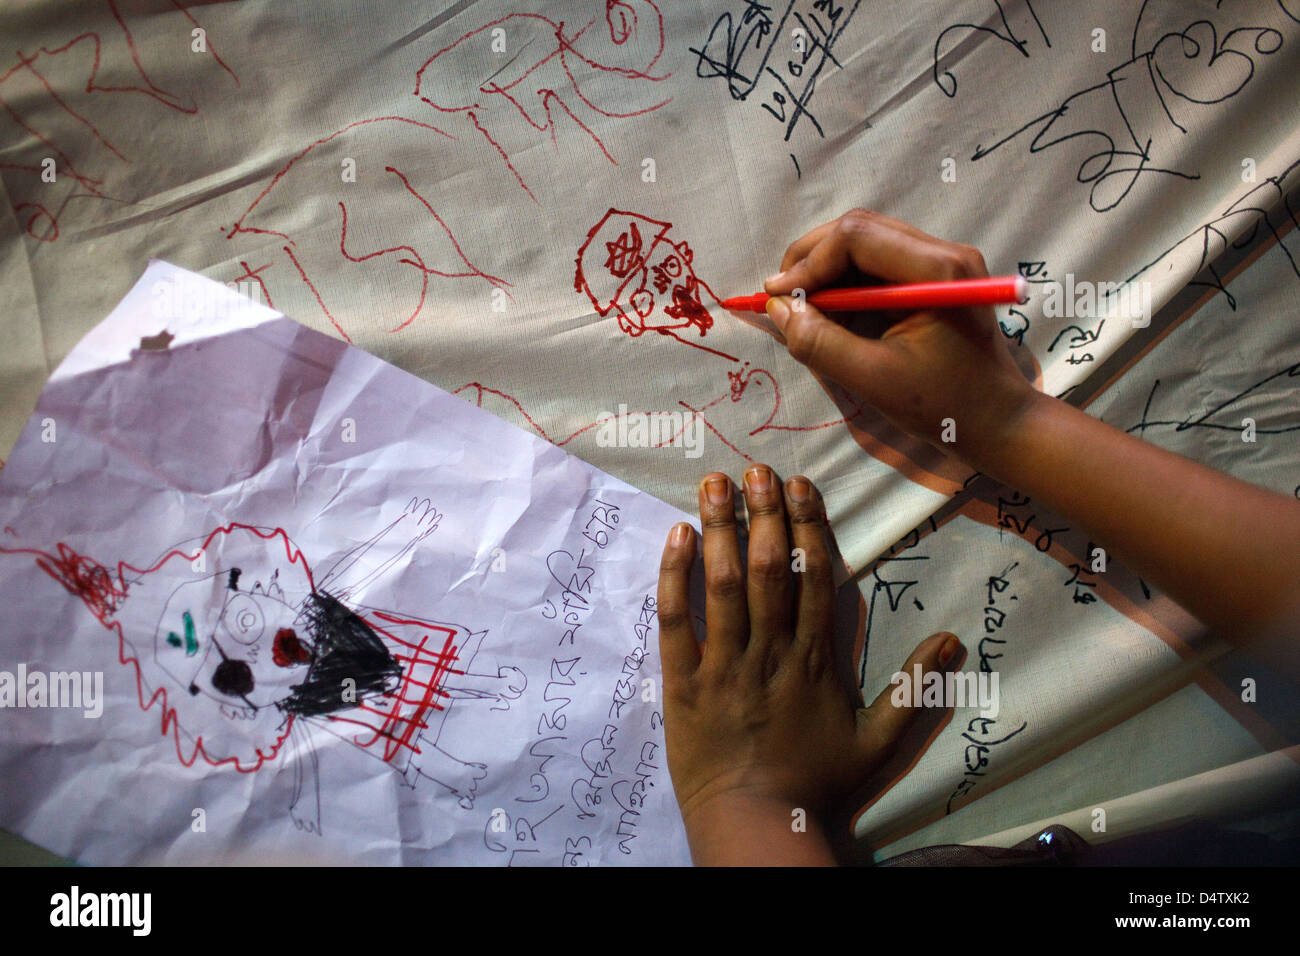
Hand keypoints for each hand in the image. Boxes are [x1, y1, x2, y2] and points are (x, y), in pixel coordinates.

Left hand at [656, 464, 962, 864]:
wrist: (754, 821)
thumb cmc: (814, 783)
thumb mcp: (878, 743)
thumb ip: (914, 690)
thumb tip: (952, 641)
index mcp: (815, 658)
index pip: (813, 576)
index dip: (806, 525)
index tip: (800, 486)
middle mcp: (770, 651)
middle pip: (769, 568)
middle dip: (762, 513)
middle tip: (756, 470)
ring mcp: (723, 663)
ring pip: (723, 583)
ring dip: (720, 528)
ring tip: (716, 483)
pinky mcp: (683, 679)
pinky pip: (675, 619)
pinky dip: (675, 575)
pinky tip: (677, 535)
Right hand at [762, 208, 1034, 467]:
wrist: (999, 421)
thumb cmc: (946, 407)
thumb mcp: (874, 380)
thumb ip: (820, 344)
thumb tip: (778, 309)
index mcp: (938, 271)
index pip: (856, 235)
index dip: (809, 263)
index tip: (776, 298)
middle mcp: (943, 253)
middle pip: (859, 228)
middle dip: (811, 260)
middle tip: (781, 299)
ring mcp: (941, 262)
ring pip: (865, 241)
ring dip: (826, 270)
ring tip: (803, 310)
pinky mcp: (934, 277)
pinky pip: (877, 263)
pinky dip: (845, 283)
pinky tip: (830, 315)